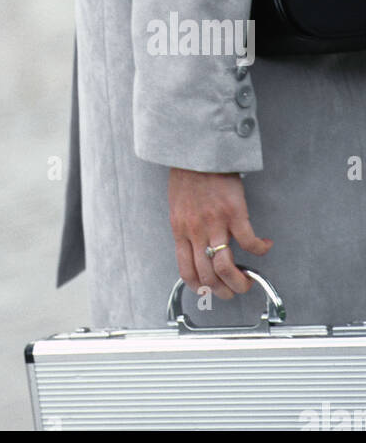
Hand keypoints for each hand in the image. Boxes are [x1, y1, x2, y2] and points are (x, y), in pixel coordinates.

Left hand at [169, 168, 272, 299]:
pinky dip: (260, 249)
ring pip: (226, 268)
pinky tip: (265, 246)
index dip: (201, 288)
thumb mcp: (178, 206)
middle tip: (236, 289)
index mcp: (180, 231)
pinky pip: (249, 242)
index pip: (187, 272)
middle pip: (209, 276)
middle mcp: (195, 231)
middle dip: (224, 291)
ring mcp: (214, 223)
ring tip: (250, 280)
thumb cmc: (188, 176)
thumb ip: (186, 228)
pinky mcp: (233, 212)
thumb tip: (196, 248)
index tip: (212, 291)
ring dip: (241, 281)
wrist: (196, 151)